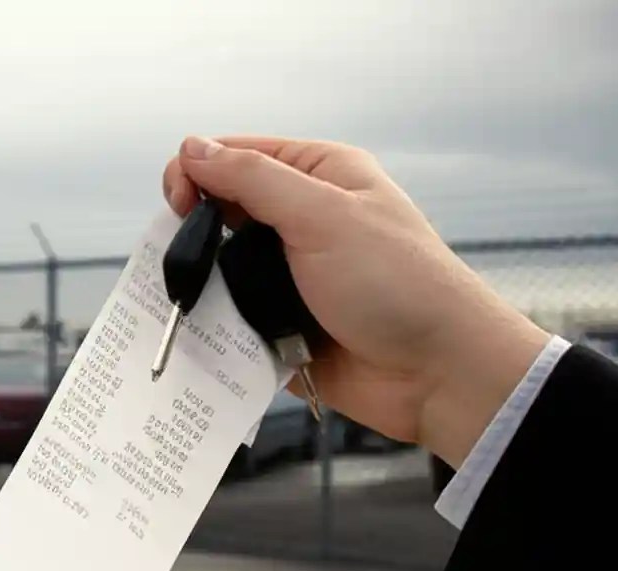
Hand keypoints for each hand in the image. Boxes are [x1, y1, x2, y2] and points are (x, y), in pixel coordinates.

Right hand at [163, 136, 549, 465]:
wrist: (437, 374)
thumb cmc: (398, 285)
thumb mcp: (323, 216)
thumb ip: (253, 179)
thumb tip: (194, 149)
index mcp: (318, 177)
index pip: (235, 156)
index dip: (196, 173)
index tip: (179, 205)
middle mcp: (303, 221)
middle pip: (220, 214)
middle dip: (195, 236)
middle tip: (189, 260)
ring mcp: (292, 275)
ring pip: (221, 272)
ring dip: (208, 289)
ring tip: (204, 307)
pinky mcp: (284, 324)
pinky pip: (234, 321)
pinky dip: (221, 330)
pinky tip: (215, 339)